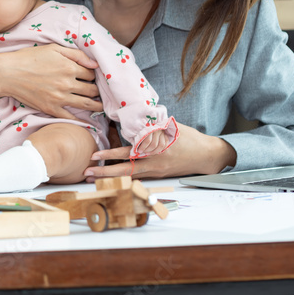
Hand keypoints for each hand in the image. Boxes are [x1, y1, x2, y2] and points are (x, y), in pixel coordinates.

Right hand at [0, 44, 101, 119]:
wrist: (7, 73)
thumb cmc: (29, 58)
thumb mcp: (53, 49)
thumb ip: (77, 55)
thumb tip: (95, 64)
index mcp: (69, 67)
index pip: (92, 73)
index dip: (94, 74)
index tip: (93, 76)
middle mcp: (67, 84)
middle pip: (92, 90)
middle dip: (97, 90)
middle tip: (99, 91)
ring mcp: (60, 98)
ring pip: (87, 104)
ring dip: (97, 106)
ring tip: (101, 107)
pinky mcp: (51, 109)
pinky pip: (71, 117)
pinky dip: (81, 120)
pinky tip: (87, 120)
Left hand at [84, 121, 236, 180]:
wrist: (207, 155)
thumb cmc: (188, 138)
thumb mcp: (168, 127)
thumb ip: (150, 126)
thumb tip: (133, 118)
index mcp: (155, 148)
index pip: (128, 153)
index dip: (111, 155)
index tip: (95, 155)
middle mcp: (154, 162)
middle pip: (125, 169)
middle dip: (105, 171)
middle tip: (87, 171)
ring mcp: (156, 170)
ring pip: (129, 175)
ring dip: (111, 175)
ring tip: (93, 176)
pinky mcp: (158, 174)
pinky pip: (137, 175)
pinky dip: (123, 175)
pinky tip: (111, 176)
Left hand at [132, 129, 168, 156]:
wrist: (149, 122)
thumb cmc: (140, 128)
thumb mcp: (137, 131)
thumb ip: (137, 138)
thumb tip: (134, 148)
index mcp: (149, 128)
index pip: (147, 140)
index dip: (143, 147)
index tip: (139, 151)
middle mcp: (156, 130)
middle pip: (154, 144)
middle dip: (148, 150)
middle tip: (143, 152)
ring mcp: (162, 132)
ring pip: (161, 145)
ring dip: (154, 151)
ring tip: (148, 153)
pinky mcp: (165, 135)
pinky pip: (166, 144)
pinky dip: (161, 149)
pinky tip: (155, 151)